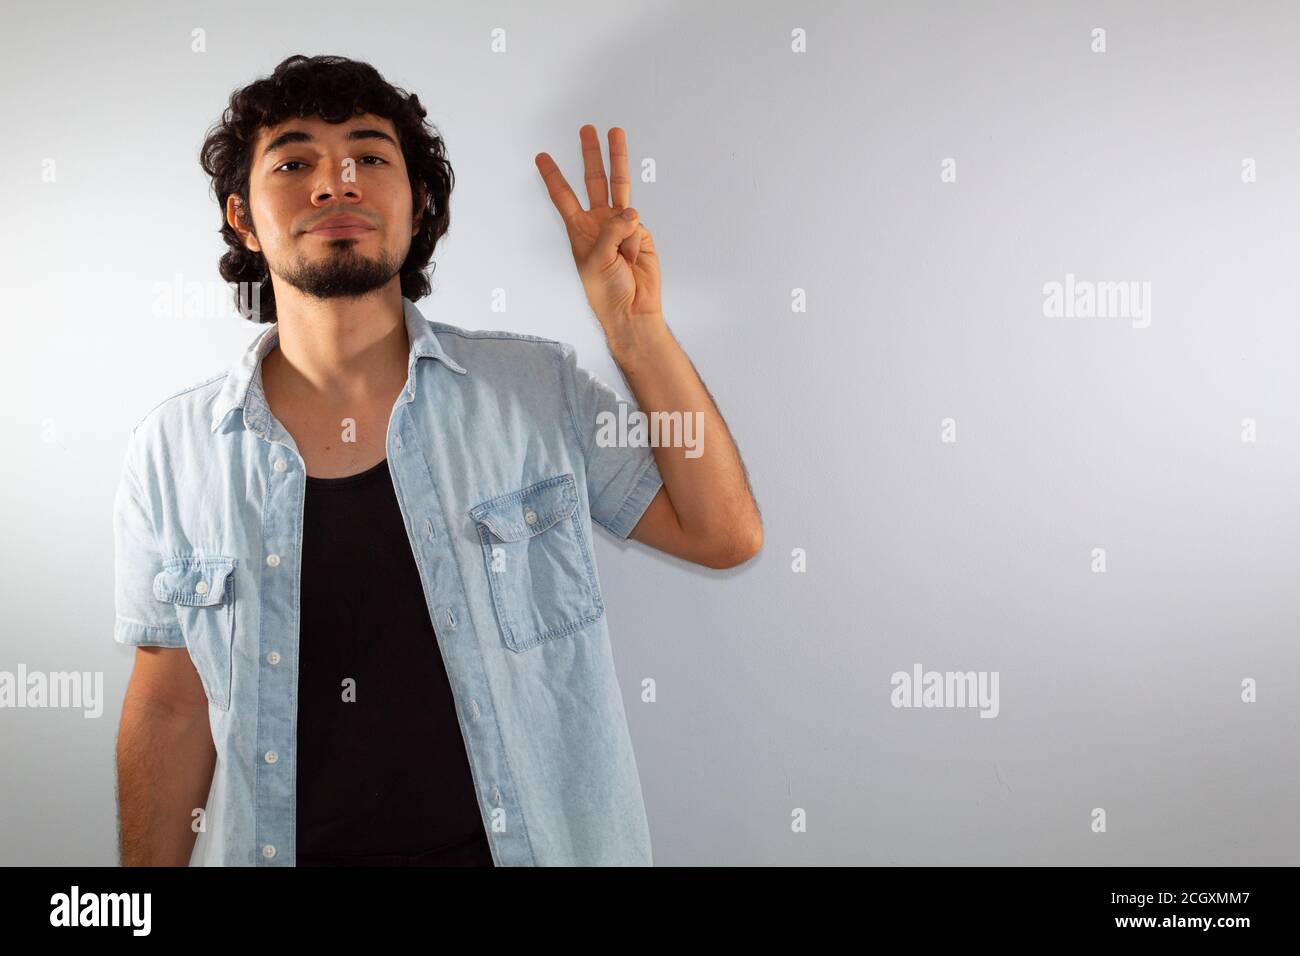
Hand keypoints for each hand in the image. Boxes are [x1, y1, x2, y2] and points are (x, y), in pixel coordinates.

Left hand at [535, 125, 662, 343]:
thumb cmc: (607, 291)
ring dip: (617, 158)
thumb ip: (612, 231)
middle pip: (594, 181)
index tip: (541, 157)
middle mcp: (599, 223)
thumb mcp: (597, 260)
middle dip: (591, 155)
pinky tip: (631, 258)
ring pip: (620, 185)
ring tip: (616, 133)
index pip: (563, 197)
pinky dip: (633, 240)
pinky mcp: (641, 233)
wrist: (632, 309)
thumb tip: (631, 212)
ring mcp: (622, 226)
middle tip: (586, 129)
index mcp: (579, 230)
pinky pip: (636, 225)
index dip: (553, 177)